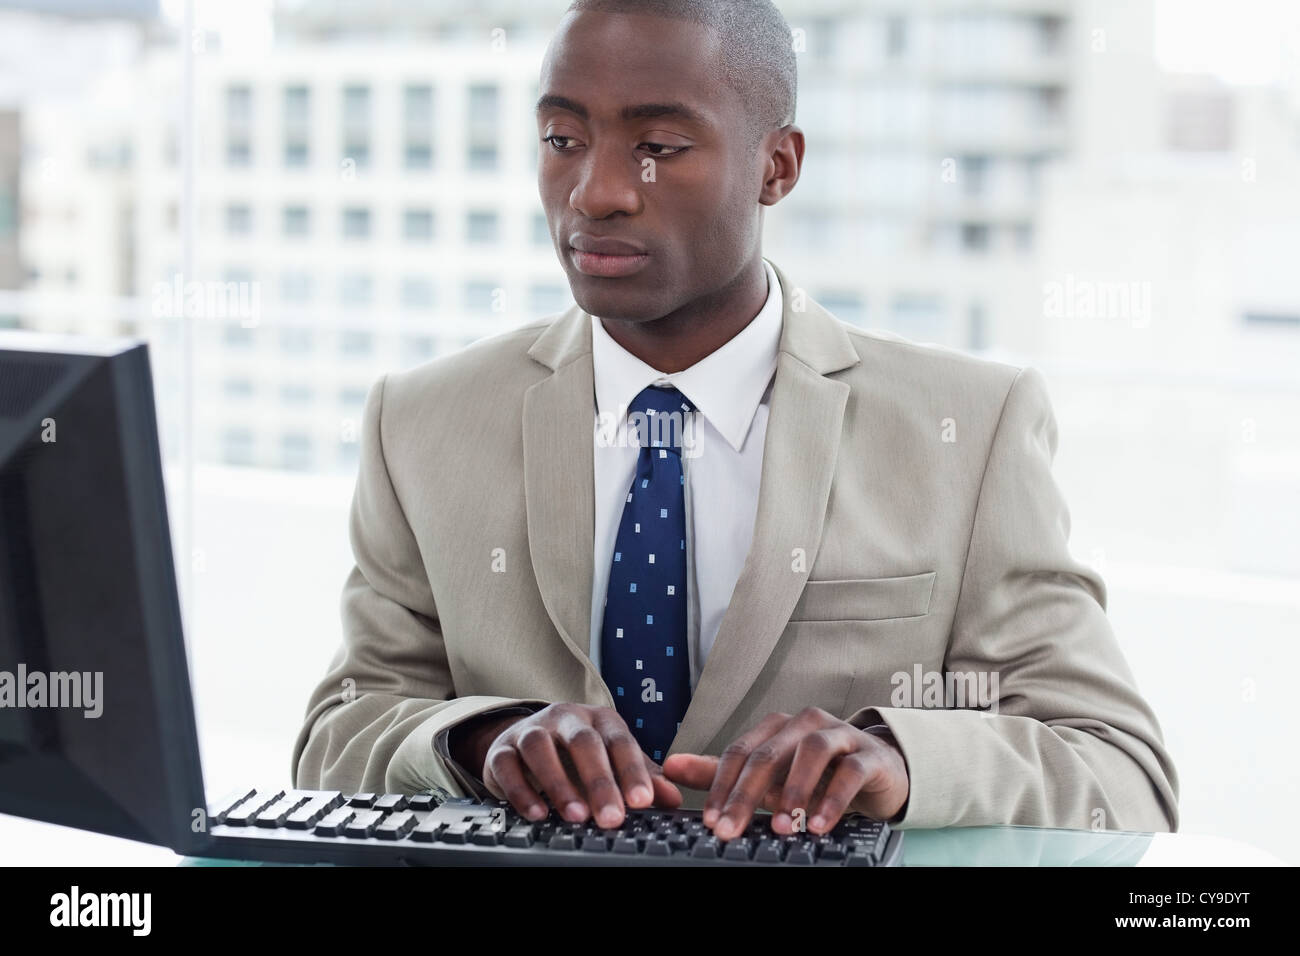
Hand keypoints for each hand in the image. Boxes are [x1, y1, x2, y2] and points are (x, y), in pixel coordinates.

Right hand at [480, 703, 682, 827]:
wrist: (525, 743)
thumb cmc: (576, 755)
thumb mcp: (612, 762)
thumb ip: (642, 779)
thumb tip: (673, 798)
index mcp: (599, 719)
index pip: (620, 741)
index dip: (632, 771)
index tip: (643, 801)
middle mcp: (565, 718)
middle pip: (584, 741)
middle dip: (600, 781)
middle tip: (612, 817)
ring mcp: (531, 730)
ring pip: (541, 748)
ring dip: (559, 783)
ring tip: (576, 816)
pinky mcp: (502, 749)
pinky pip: (508, 766)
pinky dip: (521, 791)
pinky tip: (537, 813)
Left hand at [662, 708, 908, 840]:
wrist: (876, 771)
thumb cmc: (816, 774)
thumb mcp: (768, 777)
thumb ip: (720, 772)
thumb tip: (669, 766)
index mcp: (775, 727)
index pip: (740, 752)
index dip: (722, 786)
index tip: (711, 821)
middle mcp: (803, 723)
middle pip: (768, 753)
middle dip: (746, 794)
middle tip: (732, 829)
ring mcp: (838, 734)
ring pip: (811, 751)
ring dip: (793, 790)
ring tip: (781, 826)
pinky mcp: (867, 753)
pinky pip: (850, 771)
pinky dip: (833, 798)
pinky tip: (818, 824)